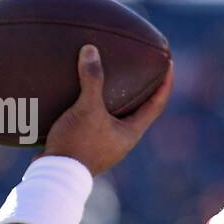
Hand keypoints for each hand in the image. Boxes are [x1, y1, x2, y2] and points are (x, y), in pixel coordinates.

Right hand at [42, 44, 173, 176]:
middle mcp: (122, 138)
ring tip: (111, 74)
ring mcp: (104, 142)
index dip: (165, 84)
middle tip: (142, 65)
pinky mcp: (86, 143)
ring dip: (114, 95)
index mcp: (131, 132)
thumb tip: (91, 50)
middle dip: (142, 87)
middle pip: (139, 108)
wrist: (55, 174)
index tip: (169, 64)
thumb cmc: (78, 144)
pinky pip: (94, 117)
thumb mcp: (87, 109)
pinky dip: (92, 102)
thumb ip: (92, 80)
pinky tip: (80, 91)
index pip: (157, 104)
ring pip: (115, 113)